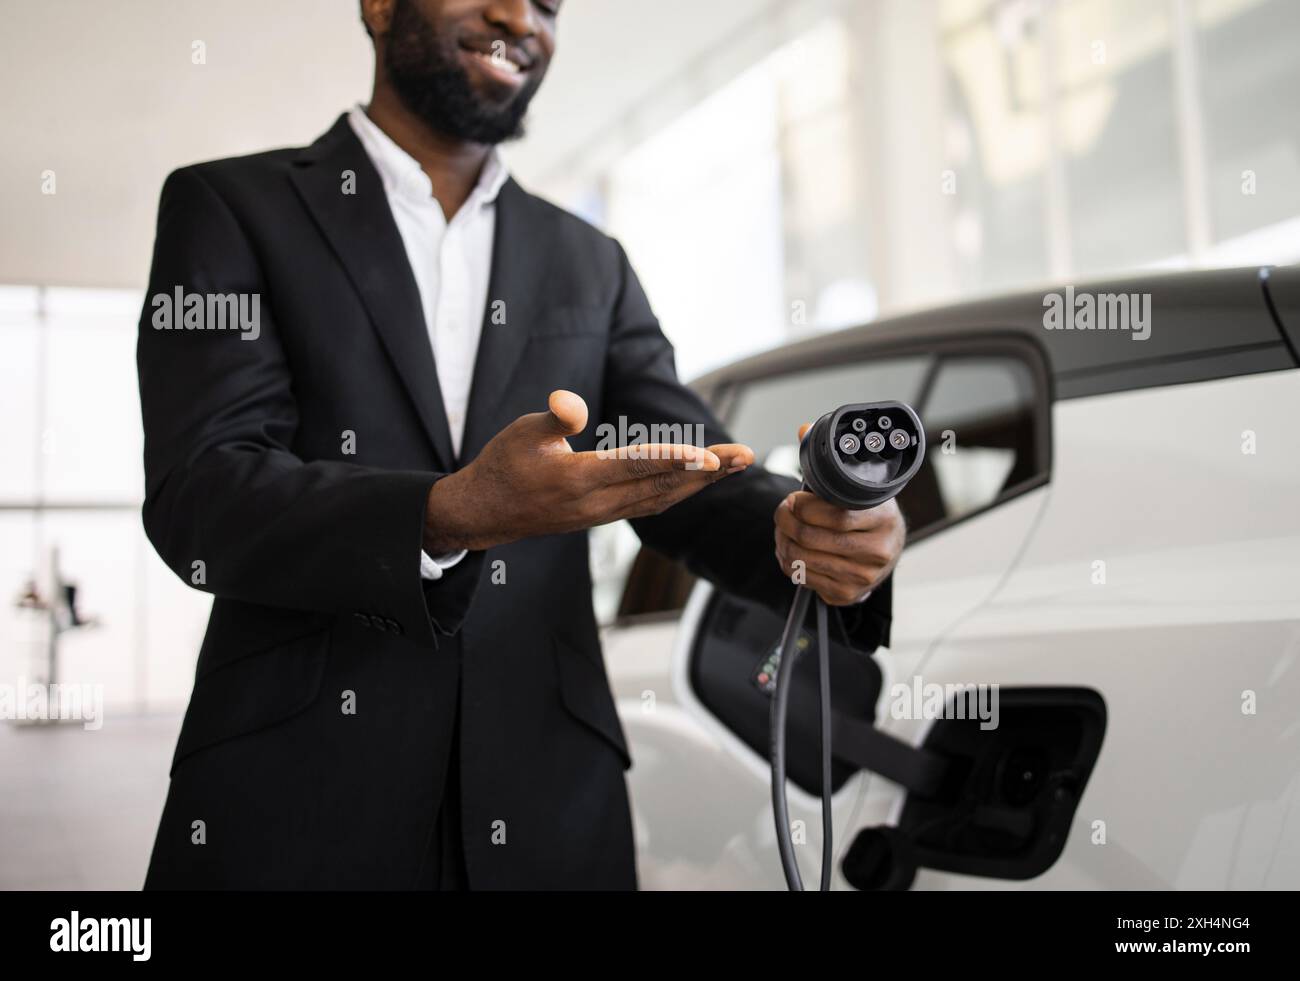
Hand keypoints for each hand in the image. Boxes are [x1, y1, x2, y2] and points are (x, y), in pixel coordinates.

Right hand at [424, 390, 753, 551]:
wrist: (487, 514)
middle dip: (707, 472)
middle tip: (745, 455)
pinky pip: (652, 505)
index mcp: (578, 480)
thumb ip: (553, 418)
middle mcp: (597, 503)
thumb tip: (571, 402)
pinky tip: (702, 482)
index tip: (707, 456)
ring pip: (662, 499)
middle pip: (662, 486)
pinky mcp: (605, 517)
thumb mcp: (520, 433)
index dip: (672, 460)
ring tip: (736, 465)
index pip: (634, 466)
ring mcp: (603, 515)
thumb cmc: (504, 467)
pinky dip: (681, 493)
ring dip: (702, 483)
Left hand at [773, 423, 905, 605]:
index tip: (792, 498)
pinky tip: (791, 549)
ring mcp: (864, 577)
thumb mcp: (855, 486)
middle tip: (781, 511)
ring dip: (783, 542)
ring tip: (783, 529)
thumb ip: (828, 460)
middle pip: (813, 539)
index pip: (836, 516)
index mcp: (884, 519)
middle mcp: (879, 552)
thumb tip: (804, 430)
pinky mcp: (847, 595)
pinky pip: (804, 578)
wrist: (886, 549)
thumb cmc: (865, 514)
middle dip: (786, 522)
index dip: (804, 506)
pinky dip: (789, 563)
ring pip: (804, 560)